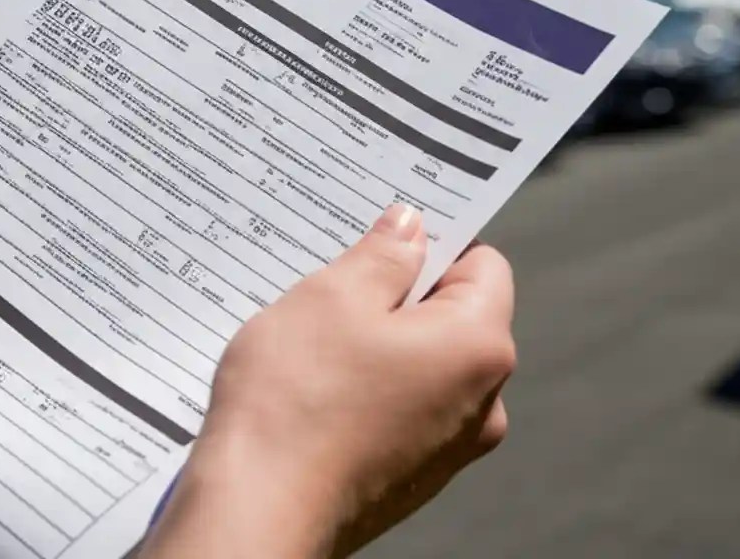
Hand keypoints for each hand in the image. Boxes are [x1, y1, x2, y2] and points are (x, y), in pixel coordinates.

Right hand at [141, 205, 514, 557]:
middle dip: (396, 296)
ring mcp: (449, 447)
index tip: (380, 241)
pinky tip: (314, 392)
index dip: (431, 244)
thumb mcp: (333, 297)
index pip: (483, 265)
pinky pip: (400, 408)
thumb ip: (383, 254)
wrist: (257, 512)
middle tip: (332, 292)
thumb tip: (410, 228)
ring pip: (420, 364)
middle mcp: (483, 403)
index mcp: (479, 347)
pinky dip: (366, 390)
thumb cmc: (295, 403)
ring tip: (314, 347)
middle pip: (453, 316)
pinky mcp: (411, 476)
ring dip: (376, 344)